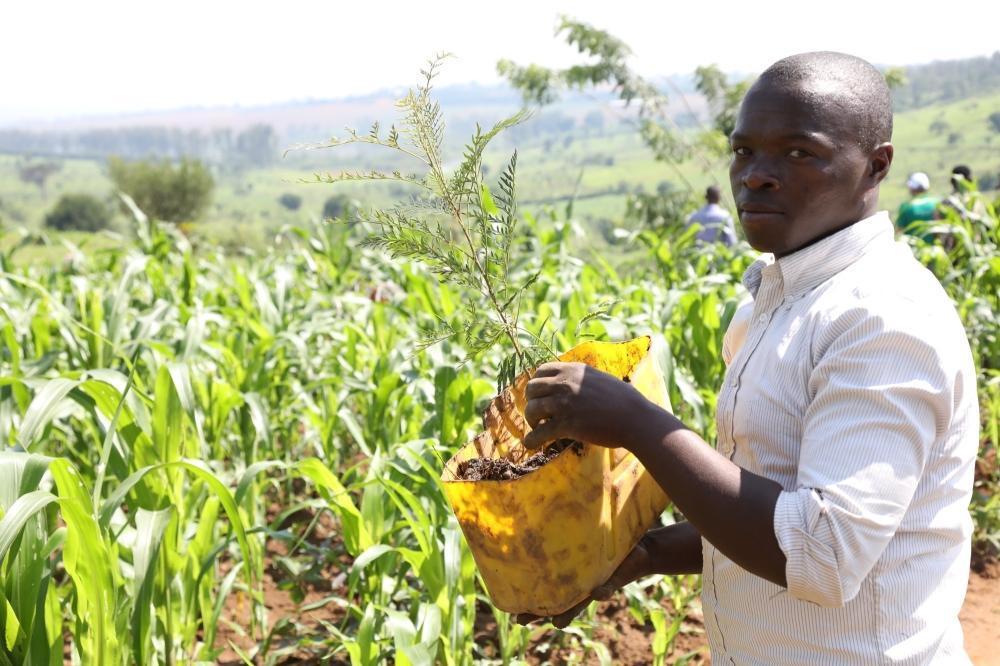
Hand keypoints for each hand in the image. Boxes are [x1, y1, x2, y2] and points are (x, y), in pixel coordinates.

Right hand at [514, 533, 653, 627]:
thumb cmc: (606, 537)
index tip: (507, 599)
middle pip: (554, 602)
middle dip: (538, 612)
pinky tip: (598, 593)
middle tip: (520, 620)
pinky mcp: (613, 581)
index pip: (544, 586)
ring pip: (577, 604)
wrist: (639, 547)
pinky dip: (603, 592)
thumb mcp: (584, 531)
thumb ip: (569, 525)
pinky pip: (607, 589)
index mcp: (567, 572)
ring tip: (557, 623)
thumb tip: (540, 506)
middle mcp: (578, 584)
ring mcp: (594, 584)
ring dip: (568, 613)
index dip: (527, 592)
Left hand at [523, 361, 649, 449]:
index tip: (539, 395)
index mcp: (573, 370)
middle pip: (532, 388)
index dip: (537, 384)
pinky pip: (539, 433)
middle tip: (538, 413)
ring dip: (531, 419)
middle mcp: (565, 383)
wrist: (634, 418)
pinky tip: (530, 444)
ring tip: (537, 427)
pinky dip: (531, 440)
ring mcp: (564, 404)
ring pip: (532, 409)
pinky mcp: (566, 425)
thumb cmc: (623, 399)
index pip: (541, 370)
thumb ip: (581, 377)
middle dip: (531, 401)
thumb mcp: (599, 378)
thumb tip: (572, 380)